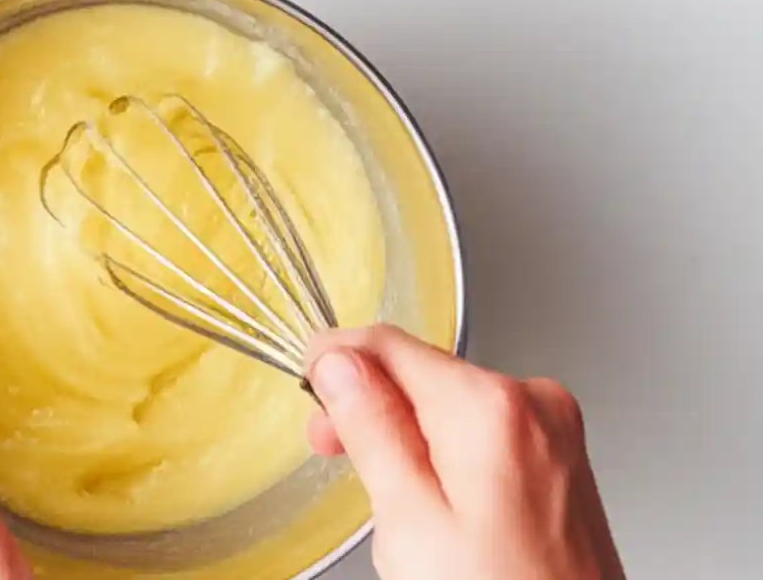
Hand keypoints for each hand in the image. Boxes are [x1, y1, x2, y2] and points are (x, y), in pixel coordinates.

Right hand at [305, 325, 624, 579]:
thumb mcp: (410, 518)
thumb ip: (371, 428)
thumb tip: (339, 365)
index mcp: (492, 406)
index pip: (391, 344)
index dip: (335, 358)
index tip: (306, 380)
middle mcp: (533, 402)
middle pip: (421, 371)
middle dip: (368, 403)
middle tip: (332, 448)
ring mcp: (552, 430)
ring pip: (448, 402)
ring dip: (404, 431)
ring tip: (388, 493)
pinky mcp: (557, 457)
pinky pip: (481, 430)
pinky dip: (444, 451)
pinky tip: (432, 498)